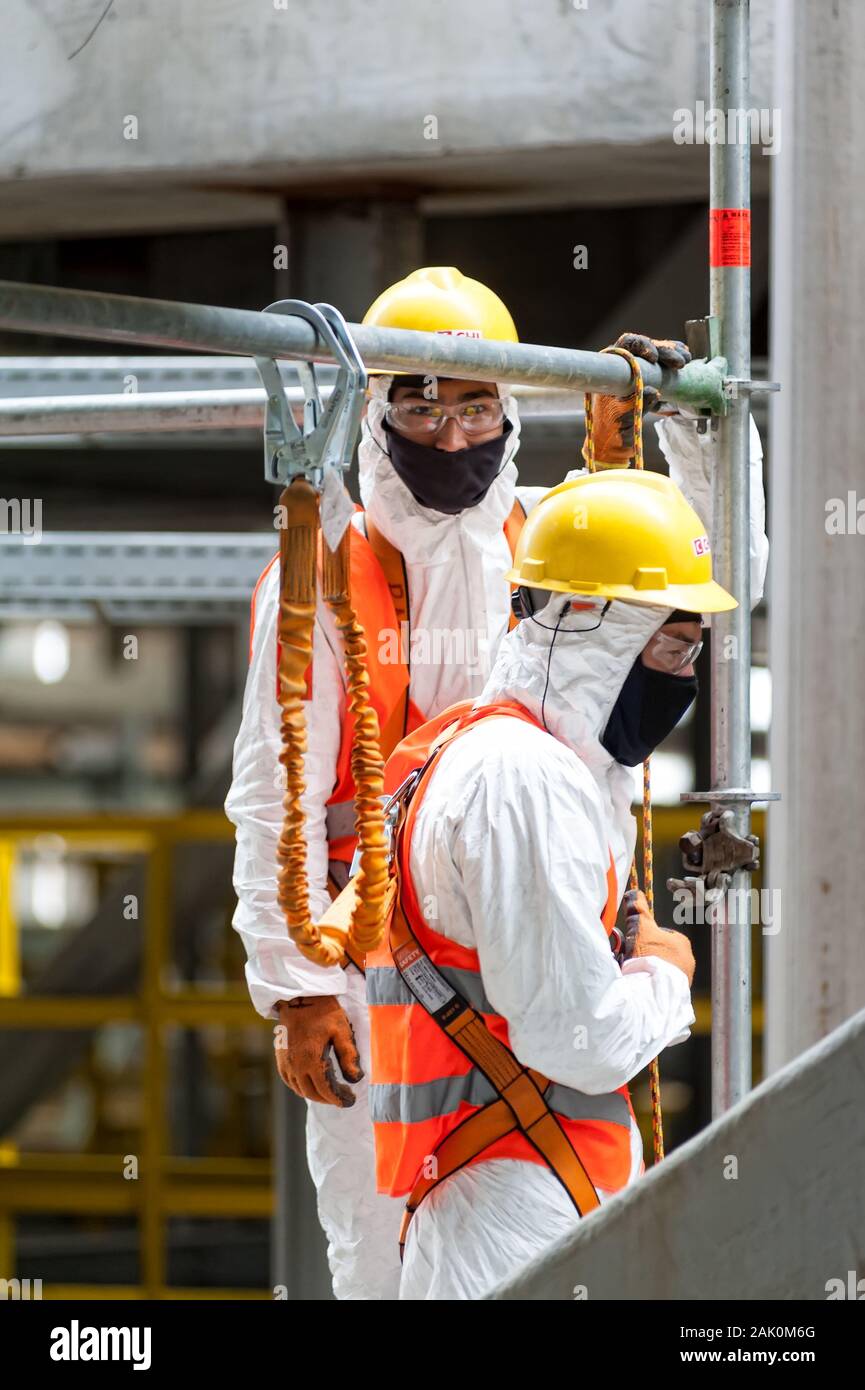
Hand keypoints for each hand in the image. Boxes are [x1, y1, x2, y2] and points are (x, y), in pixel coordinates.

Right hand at [274, 995, 363, 1105]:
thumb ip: (349, 1056)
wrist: (299, 997)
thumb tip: (355, 1079)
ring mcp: (286, 1063)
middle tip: (343, 1096)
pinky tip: (311, 1084)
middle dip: (329, 1099)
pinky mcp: (280, 1058)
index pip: (326, 1090)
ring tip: (330, 1091)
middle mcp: (296, 1066)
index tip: (350, 1101)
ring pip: (300, 1090)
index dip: (340, 1099)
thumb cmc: (323, 1012)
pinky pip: (289, 1081)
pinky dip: (301, 1088)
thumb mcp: (342, 1031)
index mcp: (311, 1060)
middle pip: (313, 1093)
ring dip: (315, 1094)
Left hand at [582, 331, 691, 465]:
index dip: (641, 346)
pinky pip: (663, 362)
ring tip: (685, 361)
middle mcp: (624, 363)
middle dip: (664, 351)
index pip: (626, 345)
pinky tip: (686, 355)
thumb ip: (638, 405)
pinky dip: (675, 357)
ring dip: (672, 353)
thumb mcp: (624, 419)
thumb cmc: (612, 430)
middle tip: (679, 364)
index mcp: (611, 369)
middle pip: (645, 346)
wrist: (613, 443)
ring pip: (657, 352)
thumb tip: (654, 392)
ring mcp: (638, 368)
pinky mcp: (650, 375)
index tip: (654, 358)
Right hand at [621, 889, 695, 984]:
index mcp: (682, 942)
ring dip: (652, 970)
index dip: (647, 937)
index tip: (637, 943)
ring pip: (664, 970)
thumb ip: (638, 910)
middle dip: (650, 955)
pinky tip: (644, 985)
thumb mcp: (641, 927)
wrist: (653, 989)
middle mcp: (688, 960)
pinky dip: (654, 984)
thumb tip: (635, 894)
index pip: (664, 934)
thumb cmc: (650, 956)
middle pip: (663, 953)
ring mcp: (684, 978)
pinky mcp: (678, 993)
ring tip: (637, 974)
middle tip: (634, 959)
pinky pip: (664, 985)